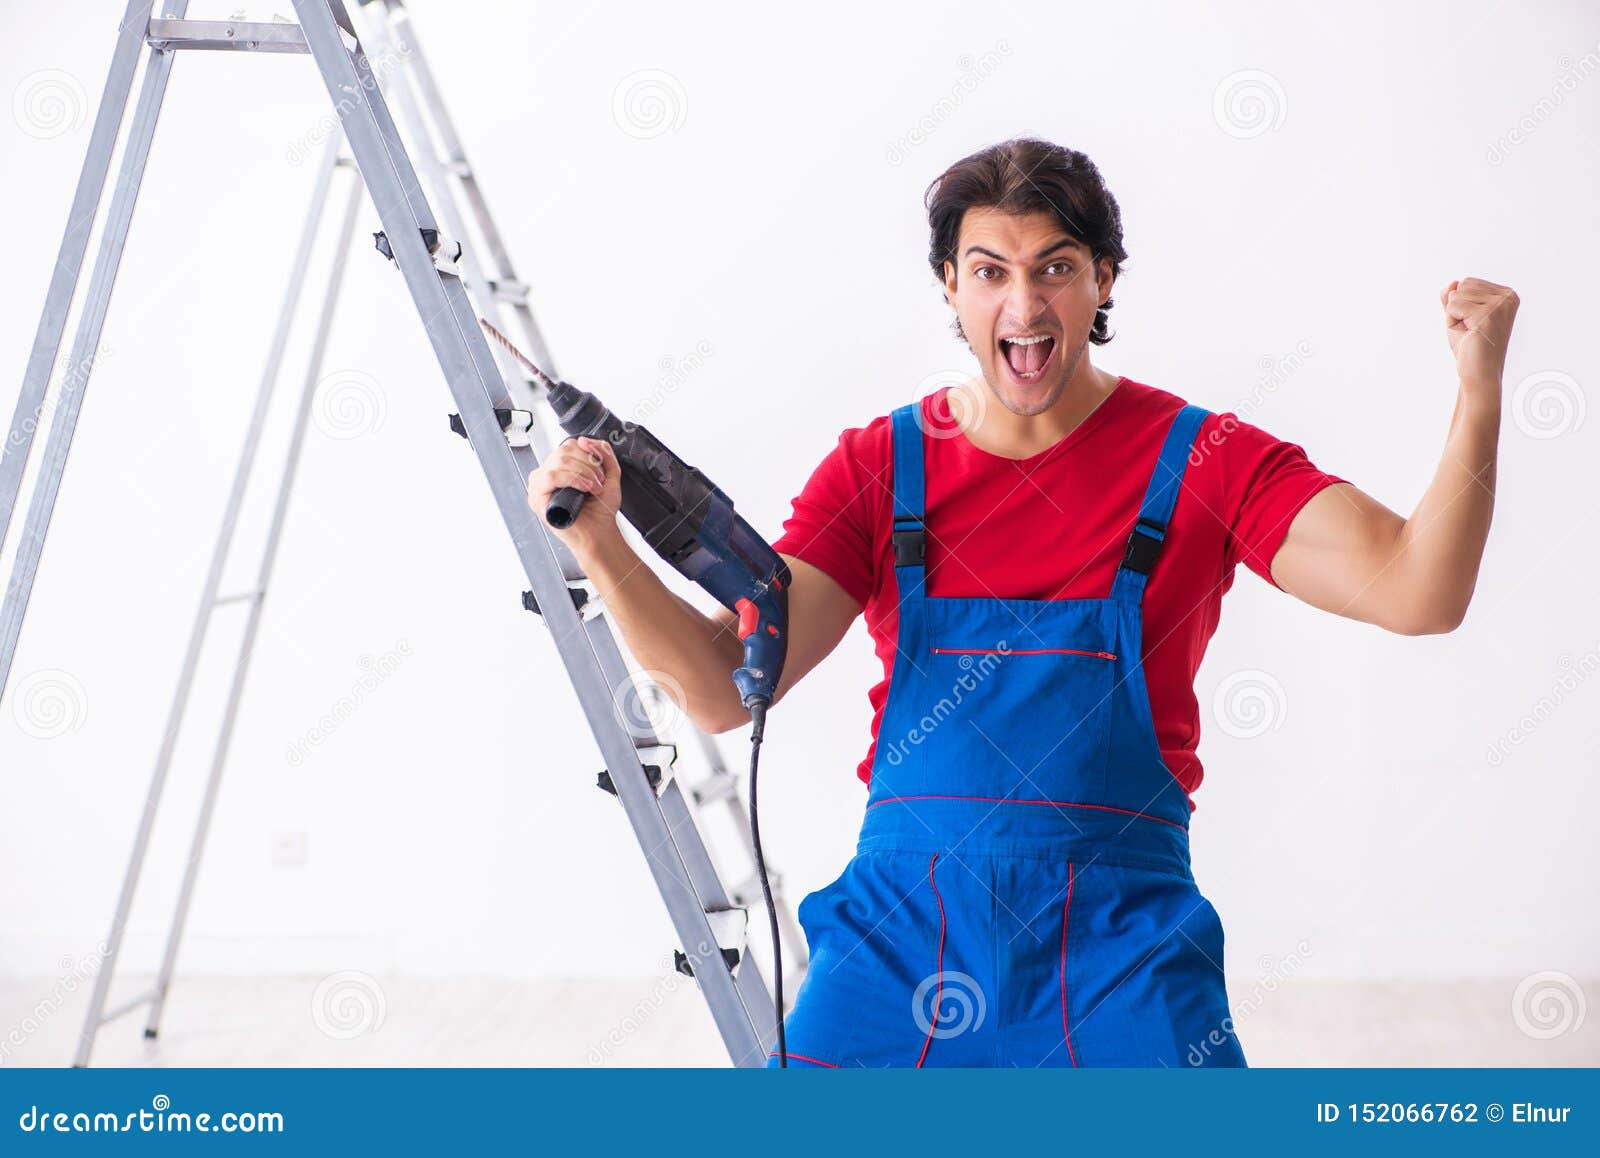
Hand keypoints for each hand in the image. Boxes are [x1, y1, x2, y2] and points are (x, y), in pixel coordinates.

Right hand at [526, 435, 623, 557]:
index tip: (601, 469)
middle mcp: (547, 475)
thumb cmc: (601, 509)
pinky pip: (551, 476)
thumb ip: (602, 452)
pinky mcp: (536, 499)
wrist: (600, 533)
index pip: (568, 445)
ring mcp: (539, 486)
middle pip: (563, 451)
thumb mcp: (609, 473)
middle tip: (599, 481)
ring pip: (558, 461)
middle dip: (588, 464)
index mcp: (560, 468)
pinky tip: (584, 489)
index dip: (588, 452)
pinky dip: (572, 479)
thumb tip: (584, 440)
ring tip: (594, 487)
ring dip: (583, 472)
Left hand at [1441, 276, 1518, 396]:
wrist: (1478, 373)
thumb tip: (1451, 283)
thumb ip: (1454, 298)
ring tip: (1470, 332)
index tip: (1473, 322)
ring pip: (1457, 294)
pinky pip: (1454, 305)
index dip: (1461, 304)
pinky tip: (1468, 334)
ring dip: (1455, 316)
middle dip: (1457, 308)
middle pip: (1463, 285)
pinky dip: (1453, 321)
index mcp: (1507, 295)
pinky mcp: (1488, 315)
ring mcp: (1500, 305)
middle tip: (1470, 329)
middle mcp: (1508, 297)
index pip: (1468, 282)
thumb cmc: (1471, 347)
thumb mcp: (1460, 317)